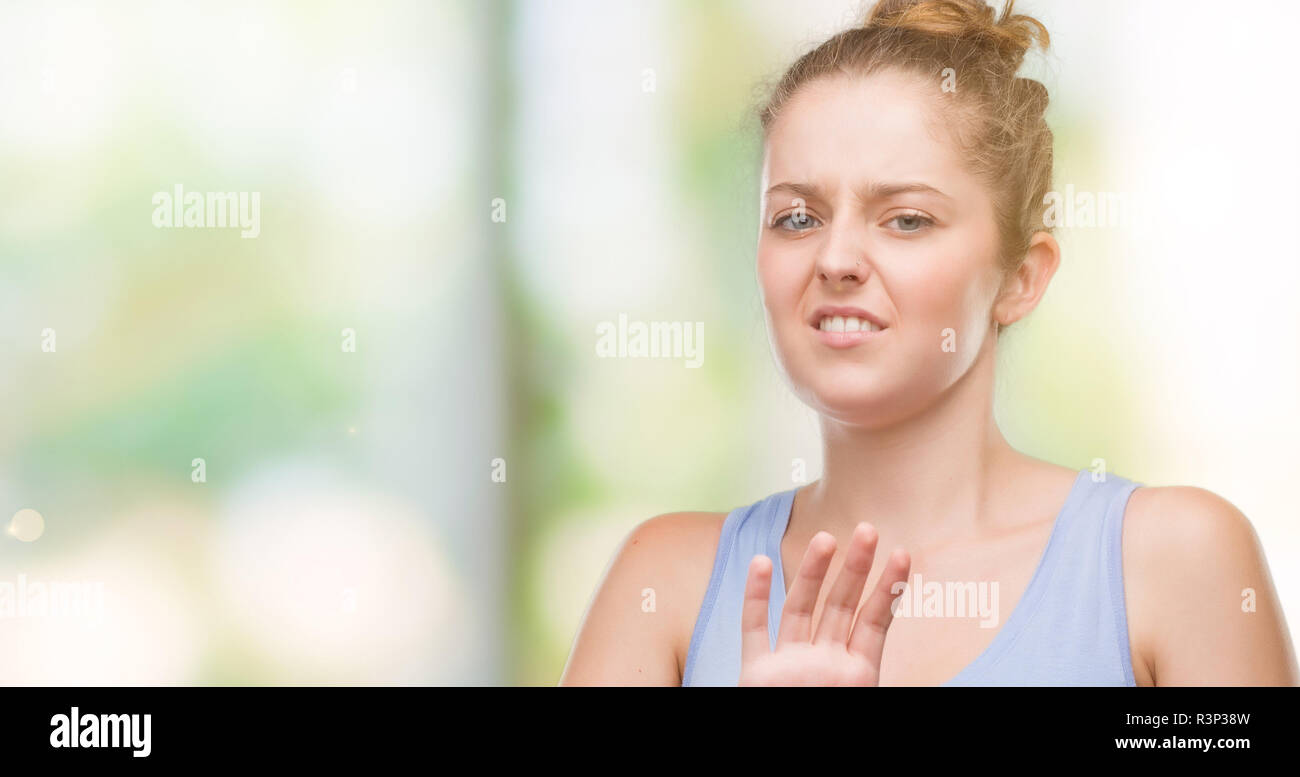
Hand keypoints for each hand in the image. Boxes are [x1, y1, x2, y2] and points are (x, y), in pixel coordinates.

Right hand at [738, 522, 910, 685]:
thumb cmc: (829, 747)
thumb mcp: (864, 700)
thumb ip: (868, 672)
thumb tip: (905, 672)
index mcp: (855, 675)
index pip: (874, 622)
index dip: (888, 588)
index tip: (901, 553)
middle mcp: (822, 664)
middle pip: (840, 606)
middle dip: (855, 567)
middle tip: (868, 530)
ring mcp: (788, 666)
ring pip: (799, 609)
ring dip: (812, 571)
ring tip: (825, 537)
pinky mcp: (756, 673)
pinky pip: (754, 629)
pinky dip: (755, 596)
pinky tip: (761, 561)